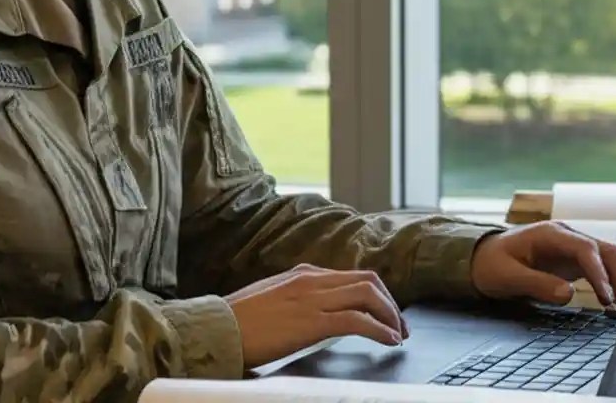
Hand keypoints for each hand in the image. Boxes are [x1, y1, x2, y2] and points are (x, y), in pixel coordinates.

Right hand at [226, 264, 410, 369]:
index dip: (376, 294)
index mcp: (303, 274)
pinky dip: (379, 329)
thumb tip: (313, 310)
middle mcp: (312, 280)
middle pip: (368, 281)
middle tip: (399, 325)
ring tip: (398, 334)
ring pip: (369, 295)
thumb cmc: (237, 320)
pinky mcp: (312, 321)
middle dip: (390, 303)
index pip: (352, 276)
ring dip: (390, 315)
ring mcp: (313, 298)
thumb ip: (296, 298)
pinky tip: (388, 341)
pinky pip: (358, 320)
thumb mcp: (271, 298)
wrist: (216, 328)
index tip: (385, 312)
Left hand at [470, 222, 615, 309]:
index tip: (607, 297)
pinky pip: (605, 267)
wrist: (483, 258)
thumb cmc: (492, 265)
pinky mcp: (577, 261)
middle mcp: (568, 236)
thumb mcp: (507, 276)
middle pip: (607, 249)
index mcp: (551, 234)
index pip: (585, 249)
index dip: (600, 272)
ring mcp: (575, 247)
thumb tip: (568, 294)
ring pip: (611, 256)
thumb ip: (536, 284)